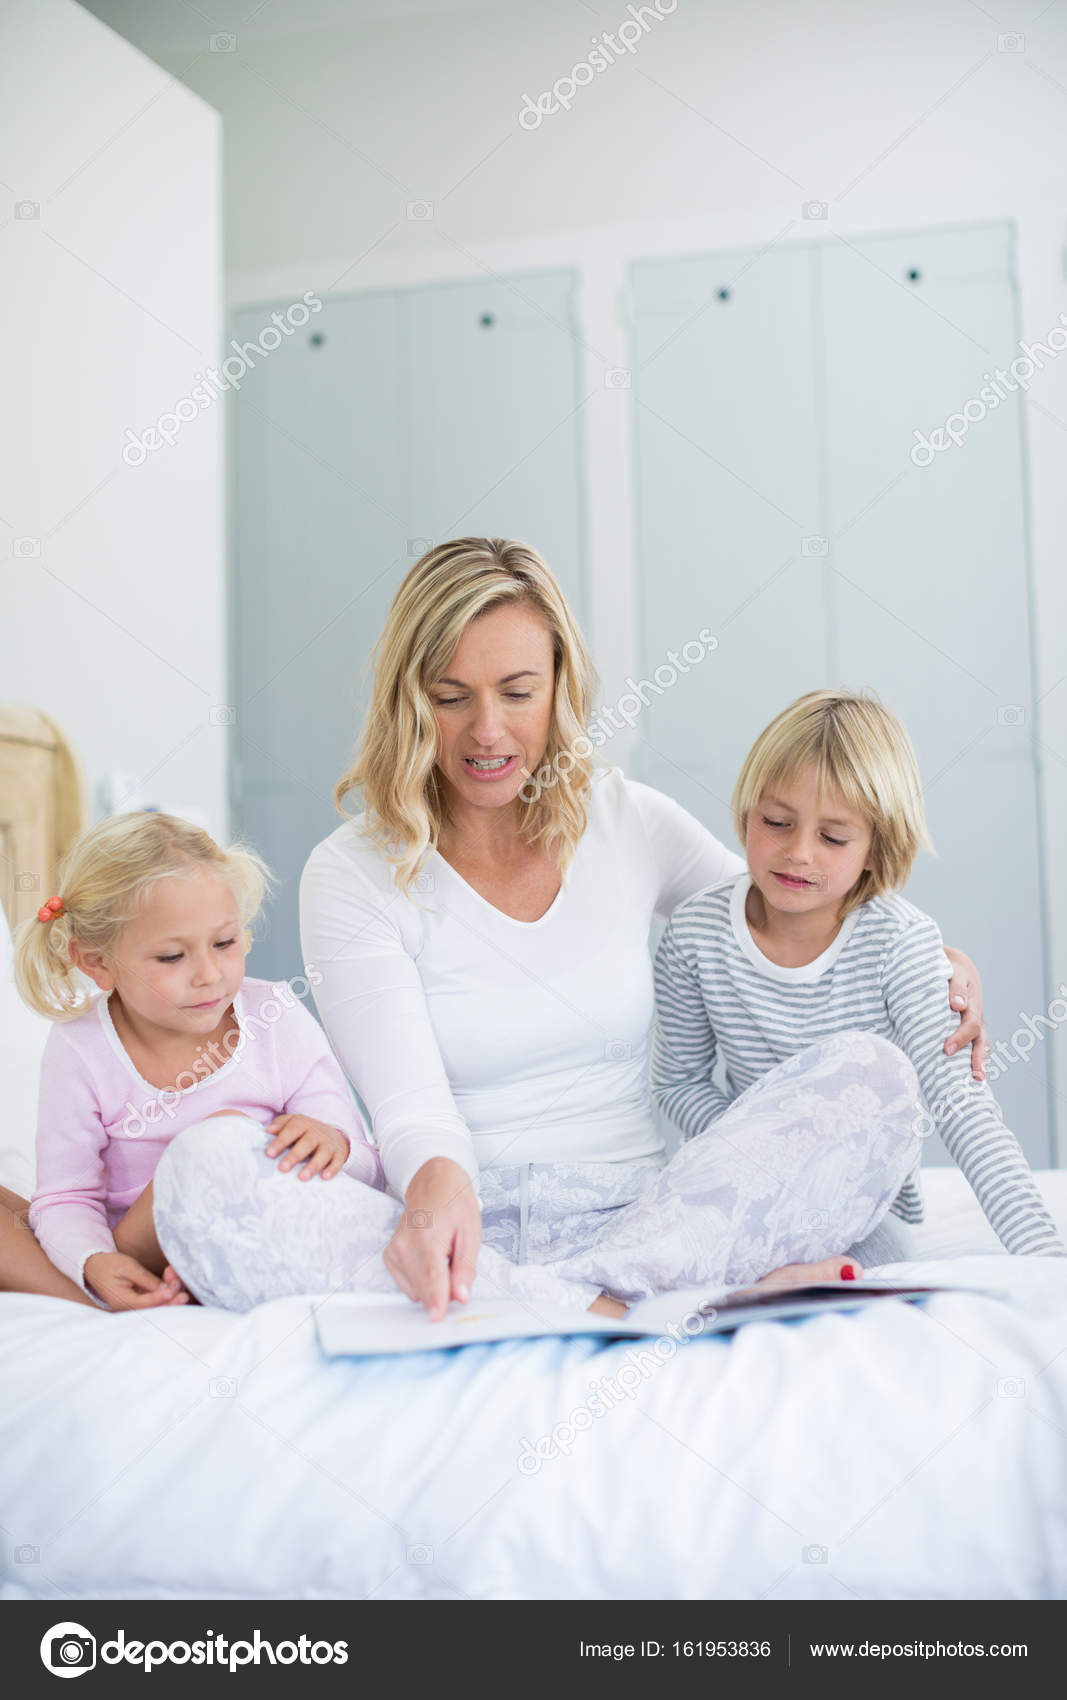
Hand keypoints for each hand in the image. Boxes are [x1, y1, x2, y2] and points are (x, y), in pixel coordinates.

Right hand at [84, 1252, 189, 1310]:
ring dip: (170, 1294)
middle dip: (170, 1301)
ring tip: (178, 1278)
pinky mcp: (139, 1300)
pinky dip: (165, 1290)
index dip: (160, 1298)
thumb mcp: (127, 1267)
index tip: (173, 1290)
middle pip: (153, 1309)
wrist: (95, 1267)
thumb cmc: (109, 1265)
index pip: (144, 1303)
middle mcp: (128, 1308)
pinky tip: (172, 1276)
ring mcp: (134, 1306)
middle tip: (185, 1294)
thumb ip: (145, 1279)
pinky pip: (155, 1299)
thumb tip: (165, 1289)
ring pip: (156, 1305)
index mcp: (121, 1301)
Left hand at [264, 1113, 350, 1179]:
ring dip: (313, 1165)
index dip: (280, 1141)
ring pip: (323, 1153)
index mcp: (303, 1124)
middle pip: (307, 1142)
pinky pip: (337, 1162)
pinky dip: (332, 1169)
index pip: (291, 1130)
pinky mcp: (339, 1154)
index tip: (269, 1153)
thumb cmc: (304, 1132)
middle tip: (282, 1168)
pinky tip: (324, 1177)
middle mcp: (317, 1133)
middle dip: (295, 1155)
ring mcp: (329, 1144)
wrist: (332, 1134)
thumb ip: (280, 1126)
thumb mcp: (292, 1123)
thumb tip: (268, 1131)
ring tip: (302, 1177)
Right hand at [383, 1157, 480, 1322]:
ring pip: (415, 1289)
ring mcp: (394, 1251)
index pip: (431, 1277)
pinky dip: (421, 1280)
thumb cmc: (456, 1205)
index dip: (437, 1301)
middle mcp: (405, 1245)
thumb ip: (465, 1268)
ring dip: (433, 1285)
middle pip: (423, 1288)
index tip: (437, 1319)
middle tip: (458, 1276)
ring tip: (443, 1259)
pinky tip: (430, 1261)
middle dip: (443, 1293)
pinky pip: (407, 1284)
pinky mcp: (389, 1256)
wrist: (433, 1183)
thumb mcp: (471, 1233)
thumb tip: (461, 1297)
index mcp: (428, 1236)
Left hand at [942, 946, 987, 1080]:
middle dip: (978, 1060)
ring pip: (980, 1047)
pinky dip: (972, 1062)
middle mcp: (977, 1019)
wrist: (957, 969)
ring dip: (980, 1065)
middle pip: (981, 1042)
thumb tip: (958, 1005)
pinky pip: (973, 1047)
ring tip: (978, 1084)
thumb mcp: (954, 974)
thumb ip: (956, 988)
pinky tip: (968, 1079)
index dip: (959, 1039)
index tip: (946, 1050)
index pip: (970, 1026)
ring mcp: (975, 1026)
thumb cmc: (951, 972)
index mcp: (973, 1007)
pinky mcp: (968, 1031)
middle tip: (976, 1077)